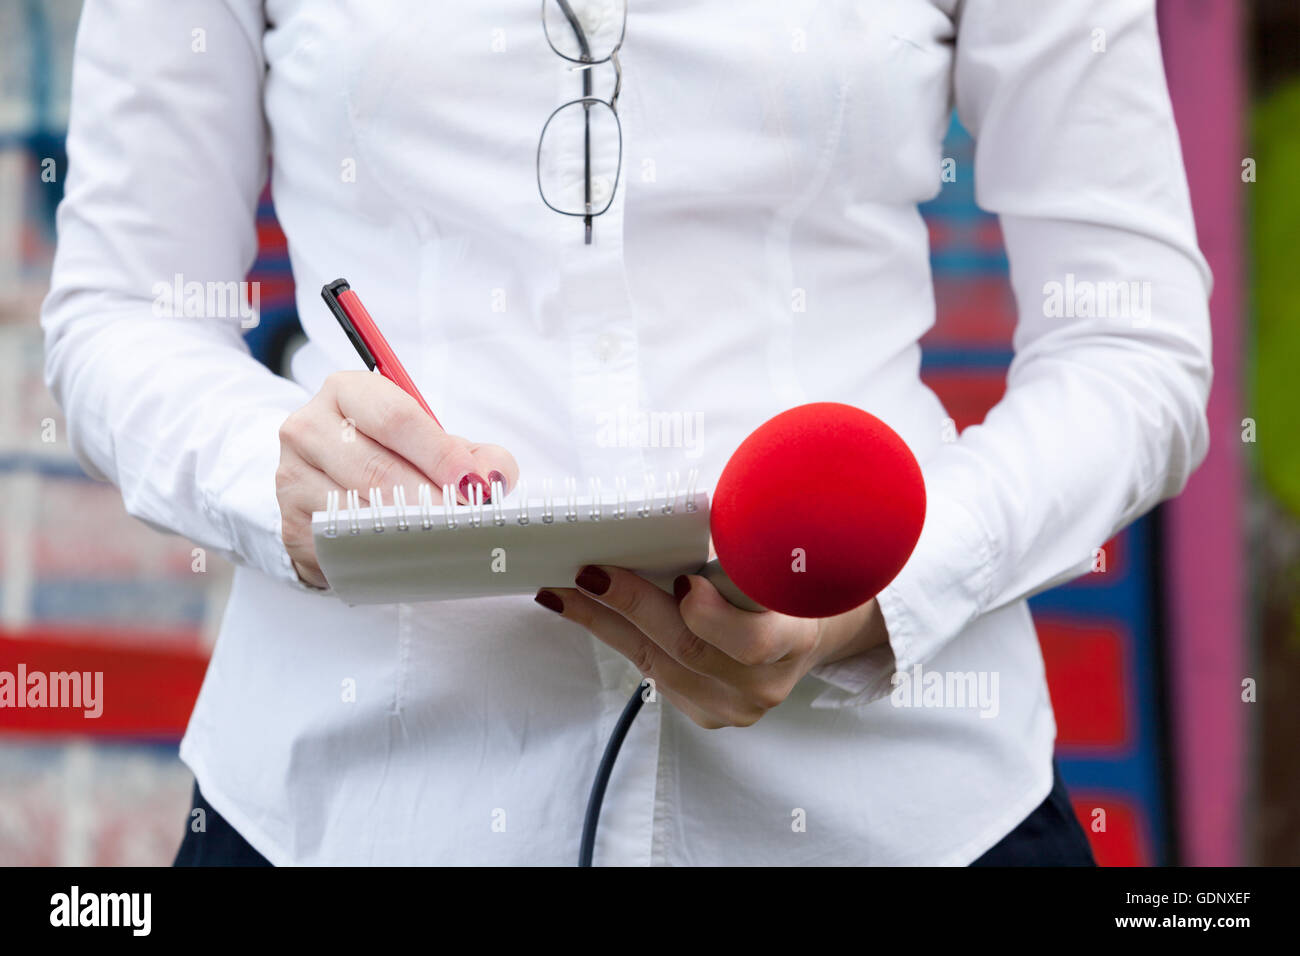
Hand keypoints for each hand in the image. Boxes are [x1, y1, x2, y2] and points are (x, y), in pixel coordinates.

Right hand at [276, 371, 518, 586]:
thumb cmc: (388, 454)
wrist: (326, 482)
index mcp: (347, 392)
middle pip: (377, 469)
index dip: (440, 454)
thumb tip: (495, 478)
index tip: (473, 483)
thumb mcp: (431, 442)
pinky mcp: (292, 523)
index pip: (396, 419)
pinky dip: (379, 551)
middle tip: (466, 521)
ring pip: (359, 511)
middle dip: (430, 500)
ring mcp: (293, 477)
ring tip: (445, 539)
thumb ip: (473, 454)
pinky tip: (407, 554)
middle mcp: (309, 428)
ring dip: (408, 530)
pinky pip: (342, 542)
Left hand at [536, 566, 888, 727]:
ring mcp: (733, 707)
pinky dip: (616, 637)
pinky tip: (584, 611)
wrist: (803, 631)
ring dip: (604, 622)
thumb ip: (740, 552)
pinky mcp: (704, 714)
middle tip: (589, 571)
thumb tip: (668, 521)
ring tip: (562, 591)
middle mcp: (764, 684)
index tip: (680, 579)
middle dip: (632, 606)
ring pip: (658, 663)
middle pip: (688, 648)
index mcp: (796, 639)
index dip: (710, 614)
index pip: (751, 640)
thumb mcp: (775, 560)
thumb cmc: (782, 581)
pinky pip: (653, 673)